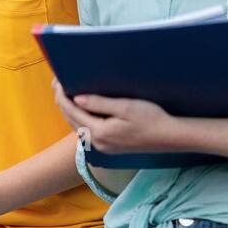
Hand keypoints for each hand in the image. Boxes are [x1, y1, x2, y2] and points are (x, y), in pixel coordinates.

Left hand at [52, 78, 181, 154]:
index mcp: (99, 132)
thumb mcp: (125, 106)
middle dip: (63, 102)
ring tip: (66, 94)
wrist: (170, 137)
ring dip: (70, 111)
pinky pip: (88, 131)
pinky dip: (80, 119)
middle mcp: (98, 142)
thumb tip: (77, 98)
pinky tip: (82, 110)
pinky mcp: (111, 147)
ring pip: (78, 127)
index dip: (62, 95)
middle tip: (57, 84)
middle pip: (72, 120)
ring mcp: (104, 146)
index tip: (57, 81)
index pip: (72, 111)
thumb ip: (99, 103)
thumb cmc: (151, 118)